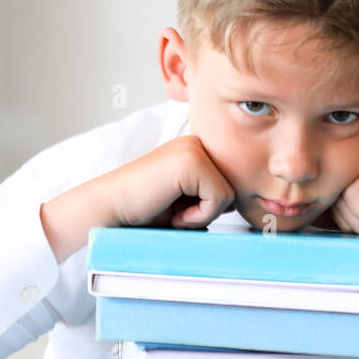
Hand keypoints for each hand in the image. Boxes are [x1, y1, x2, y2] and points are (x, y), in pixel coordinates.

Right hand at [41, 136, 234, 261]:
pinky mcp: (192, 162)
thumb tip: (252, 209)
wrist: (106, 213)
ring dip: (201, 214)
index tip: (175, 209)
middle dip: (206, 211)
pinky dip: (198, 215)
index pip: (228, 187)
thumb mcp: (186, 201)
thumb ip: (211, 198)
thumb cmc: (141, 214)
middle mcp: (197, 143)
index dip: (207, 209)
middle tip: (172, 211)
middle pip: (232, 189)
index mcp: (196, 150)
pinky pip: (219, 198)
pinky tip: (171, 209)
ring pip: (228, 194)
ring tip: (170, 209)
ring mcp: (194, 148)